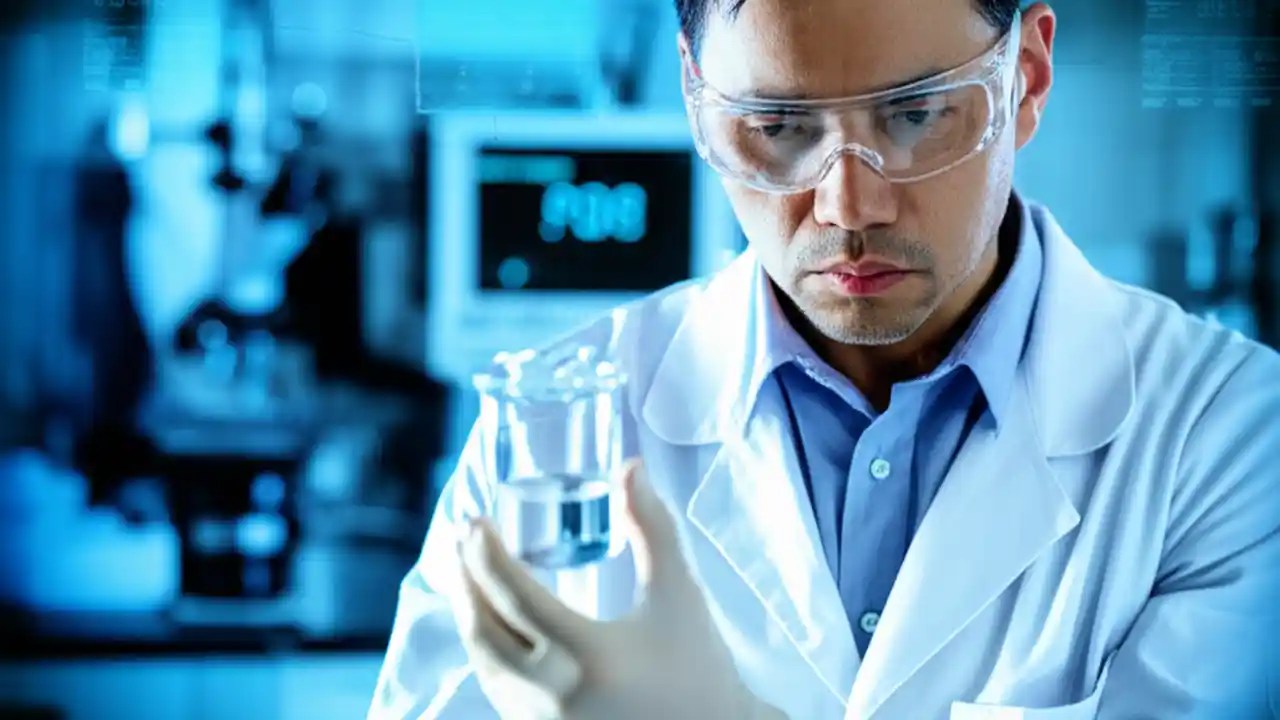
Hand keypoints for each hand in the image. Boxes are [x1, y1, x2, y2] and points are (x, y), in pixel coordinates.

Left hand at [449, 460, 787, 719]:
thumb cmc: (699, 668)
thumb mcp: (679, 594)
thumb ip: (652, 527)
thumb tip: (629, 465)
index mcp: (590, 655)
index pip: (516, 597)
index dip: (485, 555)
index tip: (474, 523)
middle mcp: (556, 695)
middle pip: (484, 630)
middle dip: (465, 580)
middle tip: (462, 539)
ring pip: (484, 664)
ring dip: (469, 615)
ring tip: (466, 574)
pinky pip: (498, 690)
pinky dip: (487, 651)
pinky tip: (489, 623)